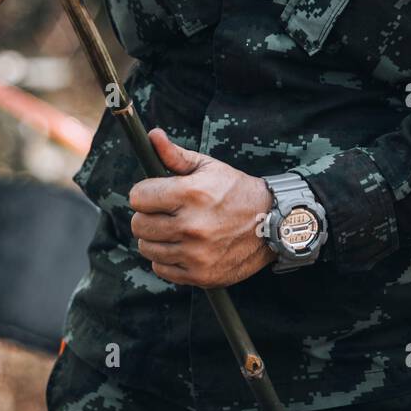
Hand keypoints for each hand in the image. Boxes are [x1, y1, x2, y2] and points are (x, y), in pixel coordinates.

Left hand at [130, 128, 273, 287]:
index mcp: (191, 194)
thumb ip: (176, 155)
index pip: (138, 197)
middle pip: (138, 224)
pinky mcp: (200, 275)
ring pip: (146, 248)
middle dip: (148, 216)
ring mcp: (196, 254)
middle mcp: (192, 226)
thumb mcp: (209, 167)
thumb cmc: (236, 191)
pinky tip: (182, 247)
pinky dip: (166, 259)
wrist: (272, 224)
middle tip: (164, 213)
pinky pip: (161, 269)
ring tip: (174, 230)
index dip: (145, 193)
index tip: (155, 195)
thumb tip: (152, 135)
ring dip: (156, 238)